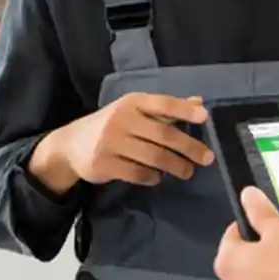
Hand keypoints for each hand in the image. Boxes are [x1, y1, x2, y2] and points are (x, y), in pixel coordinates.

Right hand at [29, 93, 214, 194]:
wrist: (71, 145)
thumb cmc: (113, 125)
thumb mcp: (135, 111)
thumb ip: (166, 109)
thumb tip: (199, 102)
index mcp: (132, 102)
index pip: (162, 103)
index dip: (184, 109)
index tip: (205, 117)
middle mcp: (121, 119)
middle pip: (163, 134)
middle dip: (189, 147)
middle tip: (207, 158)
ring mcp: (111, 142)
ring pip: (153, 156)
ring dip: (176, 166)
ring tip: (188, 171)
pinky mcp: (104, 164)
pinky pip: (138, 173)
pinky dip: (153, 177)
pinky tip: (158, 177)